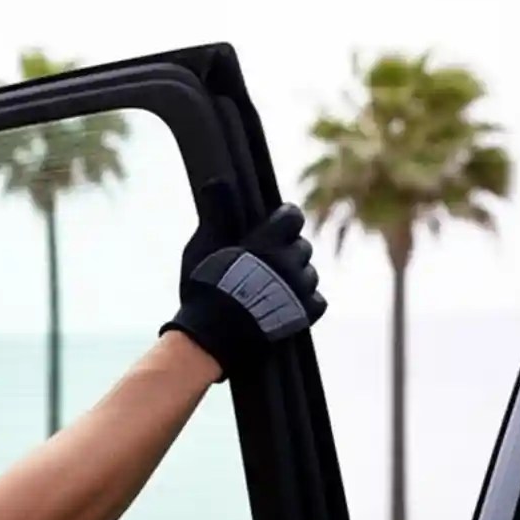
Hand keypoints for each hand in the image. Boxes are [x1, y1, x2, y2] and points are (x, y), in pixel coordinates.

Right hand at [160, 180, 326, 379]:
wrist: (209, 339)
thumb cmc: (202, 291)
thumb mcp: (202, 248)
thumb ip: (217, 214)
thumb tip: (218, 180)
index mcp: (266, 244)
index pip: (292, 216)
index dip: (284, 217)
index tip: (274, 223)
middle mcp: (288, 265)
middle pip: (301, 245)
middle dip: (286, 249)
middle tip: (265, 260)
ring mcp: (299, 291)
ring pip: (309, 272)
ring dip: (295, 274)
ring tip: (272, 285)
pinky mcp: (304, 315)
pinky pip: (317, 299)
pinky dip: (305, 298)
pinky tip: (285, 301)